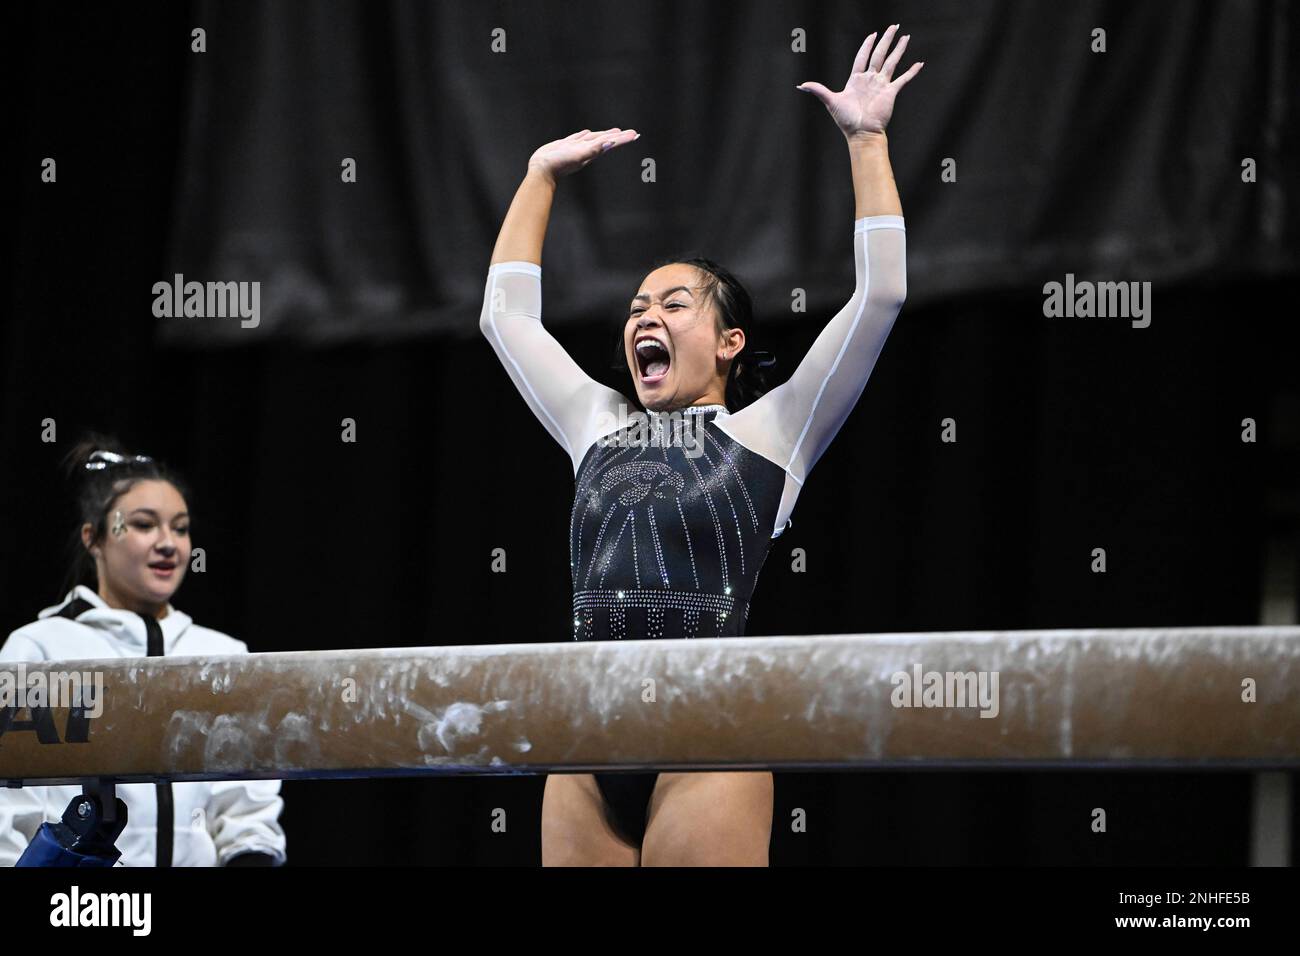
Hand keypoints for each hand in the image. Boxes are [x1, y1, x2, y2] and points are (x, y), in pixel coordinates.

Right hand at [528, 127, 639, 181]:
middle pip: (606, 140)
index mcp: (592, 151)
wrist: (542, 170)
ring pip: (593, 139)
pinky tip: (585, 133)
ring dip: (603, 135)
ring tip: (613, 132)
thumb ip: (594, 149)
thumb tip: (610, 143)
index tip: (635, 135)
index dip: (623, 139)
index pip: (611, 142)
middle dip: (618, 137)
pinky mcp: (566, 146)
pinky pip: (578, 138)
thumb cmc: (560, 163)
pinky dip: (584, 135)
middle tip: (631, 133)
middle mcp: (586, 150)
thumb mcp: (579, 155)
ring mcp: (576, 148)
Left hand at [797, 24, 922, 137]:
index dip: (867, 45)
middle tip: (894, 27)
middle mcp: (870, 79)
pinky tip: (919, 64)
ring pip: (891, 62)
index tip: (873, 34)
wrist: (861, 134)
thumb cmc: (846, 120)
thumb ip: (818, 90)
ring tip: (906, 37)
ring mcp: (881, 85)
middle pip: (879, 54)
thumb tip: (801, 85)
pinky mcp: (890, 92)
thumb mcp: (831, 101)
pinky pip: (903, 79)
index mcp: (856, 79)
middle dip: (886, 40)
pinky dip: (911, 72)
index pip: (862, 57)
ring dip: (899, 50)